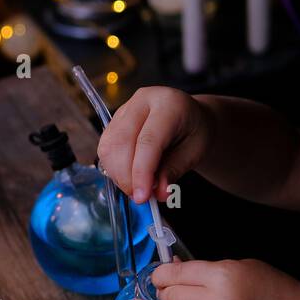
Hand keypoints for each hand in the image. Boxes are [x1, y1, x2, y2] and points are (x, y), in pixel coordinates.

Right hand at [97, 87, 213, 203]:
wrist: (190, 119)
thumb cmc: (194, 134)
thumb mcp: (194, 153)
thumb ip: (173, 171)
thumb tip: (157, 193)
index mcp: (168, 104)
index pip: (147, 141)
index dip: (141, 172)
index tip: (142, 197)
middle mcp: (142, 101)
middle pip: (121, 143)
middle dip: (126, 177)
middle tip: (141, 197)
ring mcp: (124, 110)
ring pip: (108, 148)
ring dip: (118, 175)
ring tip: (138, 186)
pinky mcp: (113, 122)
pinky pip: (105, 150)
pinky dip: (114, 170)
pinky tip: (130, 176)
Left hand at [129, 259, 299, 299]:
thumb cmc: (271, 289)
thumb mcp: (240, 266)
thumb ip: (204, 270)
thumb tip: (173, 270)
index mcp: (222, 277)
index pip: (176, 274)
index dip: (161, 274)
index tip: (159, 275)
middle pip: (170, 297)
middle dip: (161, 292)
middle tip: (163, 291)